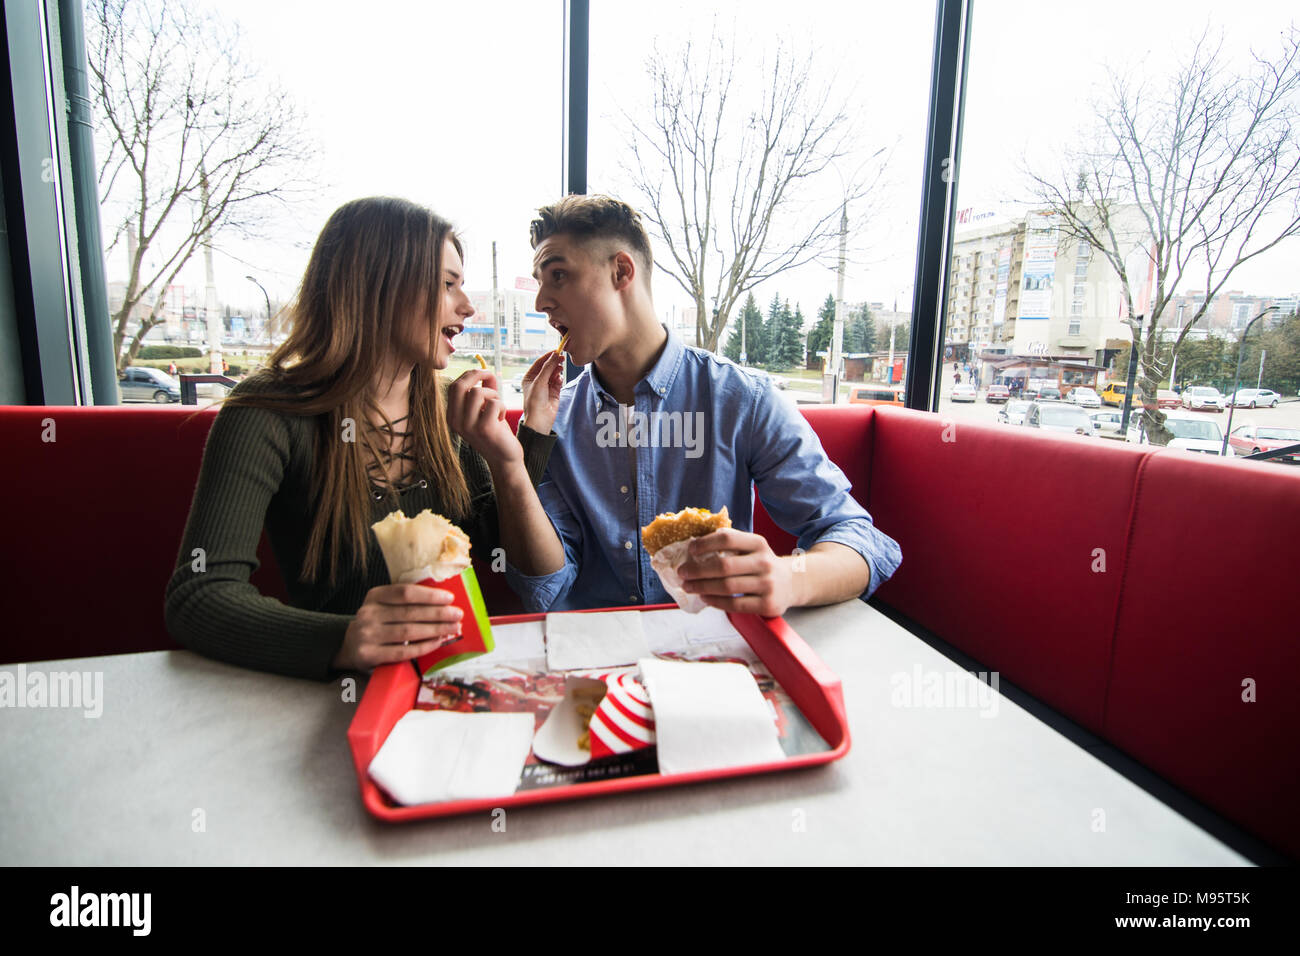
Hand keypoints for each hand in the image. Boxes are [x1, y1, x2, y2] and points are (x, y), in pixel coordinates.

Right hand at [332, 583, 463, 670]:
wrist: (349, 646)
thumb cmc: (377, 623)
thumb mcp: (384, 606)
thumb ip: (407, 602)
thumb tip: (444, 602)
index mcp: (374, 596)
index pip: (405, 592)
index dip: (429, 595)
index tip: (450, 598)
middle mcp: (368, 613)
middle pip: (410, 613)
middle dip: (439, 614)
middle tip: (458, 615)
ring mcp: (367, 634)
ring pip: (408, 632)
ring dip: (435, 630)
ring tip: (453, 628)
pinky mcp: (369, 654)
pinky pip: (402, 651)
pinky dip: (423, 646)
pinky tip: (437, 642)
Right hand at [446, 368, 522, 468]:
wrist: (504, 458)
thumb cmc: (495, 431)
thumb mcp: (485, 410)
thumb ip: (484, 390)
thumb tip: (486, 371)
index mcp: (452, 416)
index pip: (453, 387)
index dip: (469, 375)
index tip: (483, 373)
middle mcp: (456, 422)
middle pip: (460, 386)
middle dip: (477, 375)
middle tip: (490, 375)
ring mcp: (468, 426)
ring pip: (477, 393)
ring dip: (493, 395)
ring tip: (497, 407)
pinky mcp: (484, 429)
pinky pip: (493, 403)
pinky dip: (501, 406)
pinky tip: (501, 418)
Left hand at [521, 351, 563, 434]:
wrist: (540, 418)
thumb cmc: (534, 402)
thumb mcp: (540, 381)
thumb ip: (548, 367)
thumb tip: (555, 354)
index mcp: (529, 377)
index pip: (539, 362)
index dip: (547, 356)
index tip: (556, 350)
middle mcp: (537, 380)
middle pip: (548, 366)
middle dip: (554, 362)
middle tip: (562, 357)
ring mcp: (546, 386)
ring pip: (554, 373)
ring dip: (557, 369)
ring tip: (560, 368)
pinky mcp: (554, 391)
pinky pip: (558, 380)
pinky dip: (560, 378)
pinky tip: (560, 378)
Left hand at [676, 528, 795, 616]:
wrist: (792, 584)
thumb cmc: (762, 564)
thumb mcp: (753, 548)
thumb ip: (731, 545)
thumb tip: (695, 547)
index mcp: (758, 543)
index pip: (727, 538)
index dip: (705, 543)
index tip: (690, 549)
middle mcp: (764, 562)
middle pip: (724, 566)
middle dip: (697, 570)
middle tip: (682, 573)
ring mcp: (767, 584)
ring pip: (727, 587)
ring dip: (702, 587)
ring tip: (688, 587)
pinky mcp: (767, 604)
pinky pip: (735, 605)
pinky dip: (716, 602)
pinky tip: (705, 598)